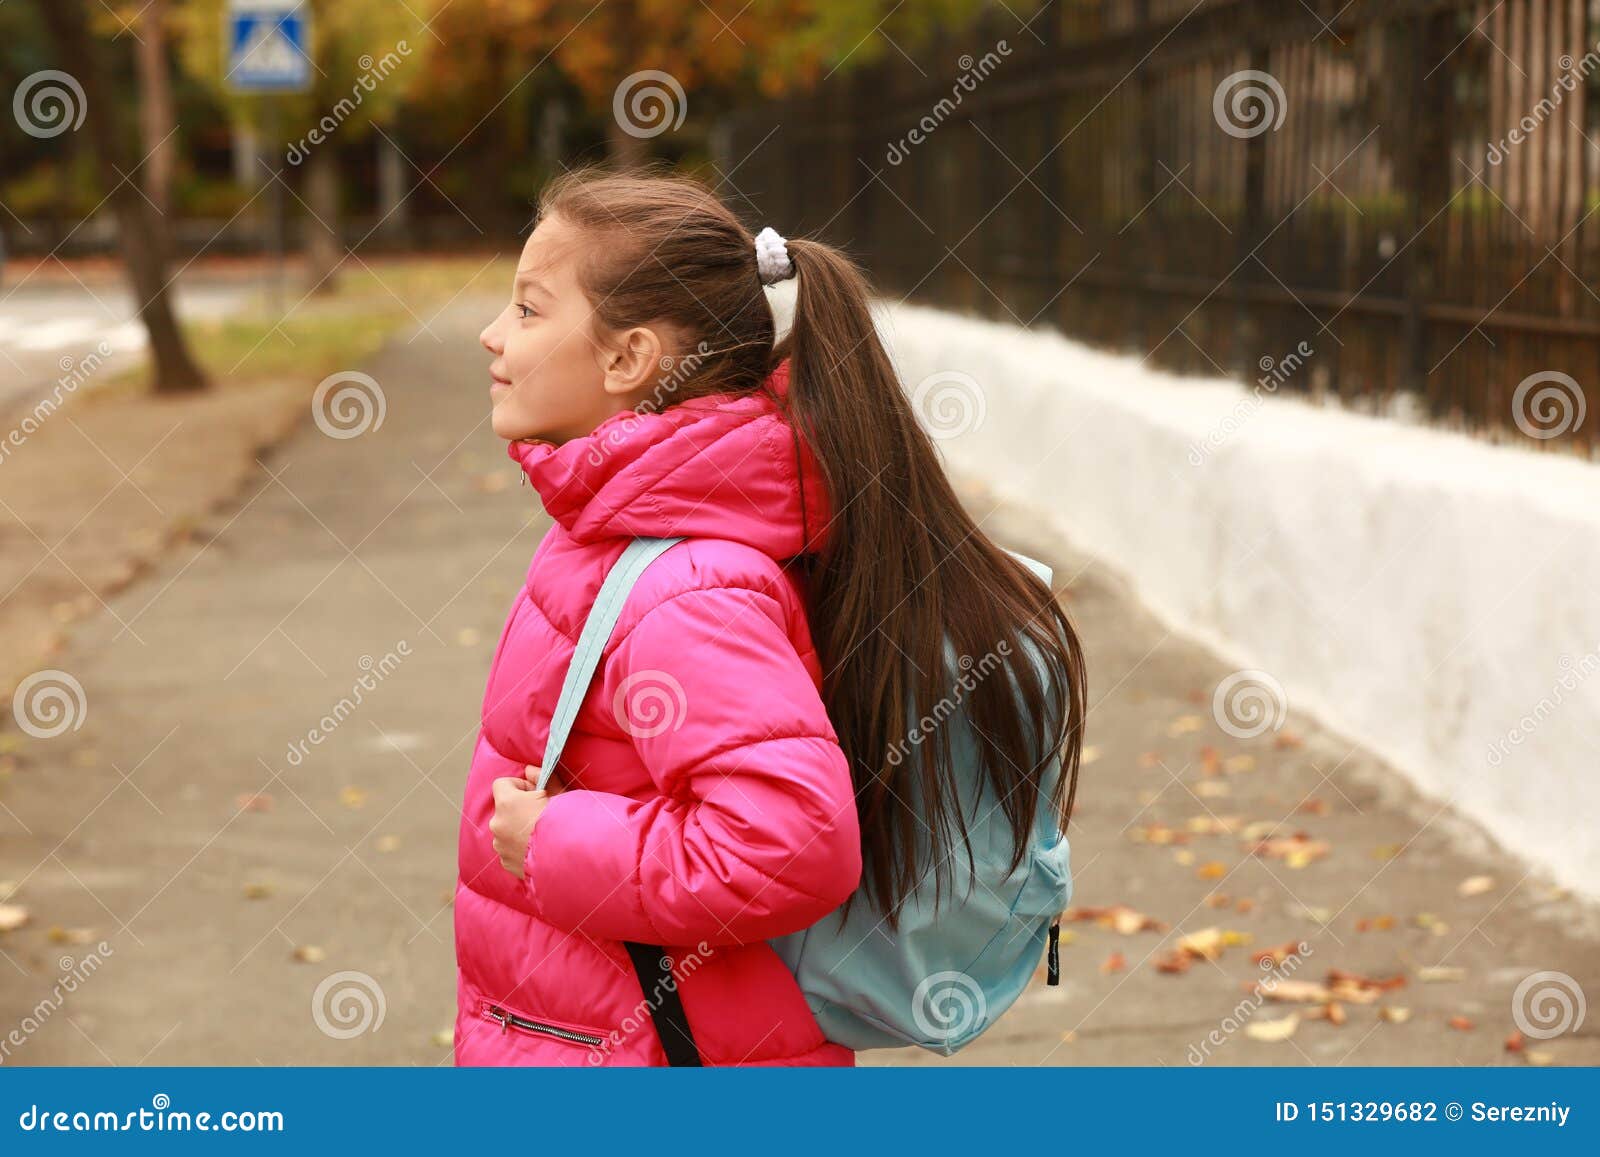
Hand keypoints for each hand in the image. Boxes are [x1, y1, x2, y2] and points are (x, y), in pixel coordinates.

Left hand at [490, 764, 564, 878]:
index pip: (502, 783)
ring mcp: (500, 845)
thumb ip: (542, 777)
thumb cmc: (566, 821)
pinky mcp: (506, 862)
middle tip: (543, 814)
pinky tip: (540, 848)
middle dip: (520, 809)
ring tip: (543, 834)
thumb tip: (529, 770)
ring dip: (519, 828)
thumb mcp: (559, 793)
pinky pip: (510, 848)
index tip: (536, 793)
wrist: (571, 857)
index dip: (520, 785)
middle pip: (505, 808)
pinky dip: (520, 847)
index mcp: (508, 803)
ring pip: (506, 829)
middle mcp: (498, 823)